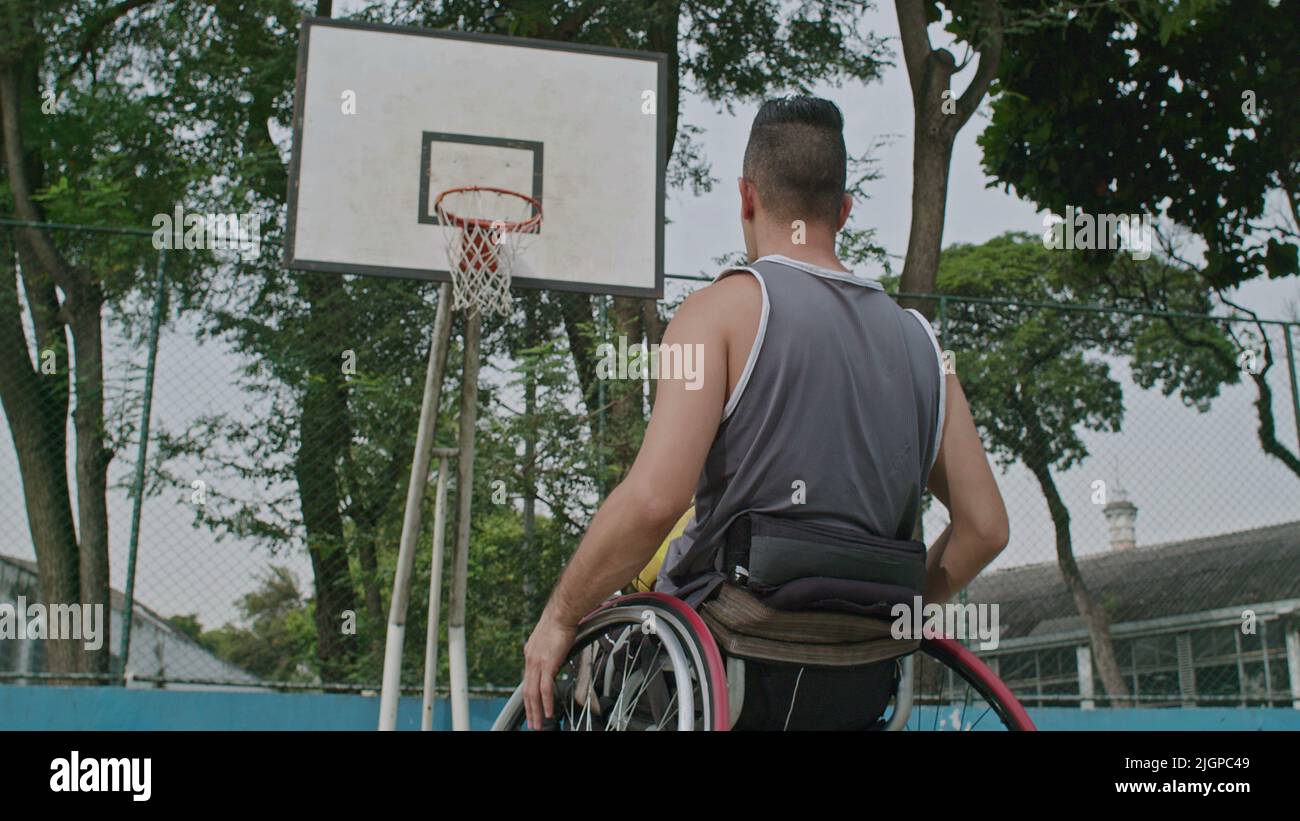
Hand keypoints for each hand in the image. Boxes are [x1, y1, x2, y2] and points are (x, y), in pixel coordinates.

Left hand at [522, 612, 576, 729]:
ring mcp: (537, 662)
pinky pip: (545, 689)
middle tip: (532, 723)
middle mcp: (530, 660)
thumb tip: (556, 658)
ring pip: (533, 693)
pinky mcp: (547, 664)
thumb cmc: (560, 621)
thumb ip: (550, 651)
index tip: (531, 707)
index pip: (527, 680)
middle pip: (526, 691)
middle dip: (529, 709)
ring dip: (536, 711)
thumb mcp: (550, 638)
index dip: (528, 696)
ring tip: (539, 723)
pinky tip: (549, 712)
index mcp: (530, 653)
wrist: (562, 613)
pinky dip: (546, 702)